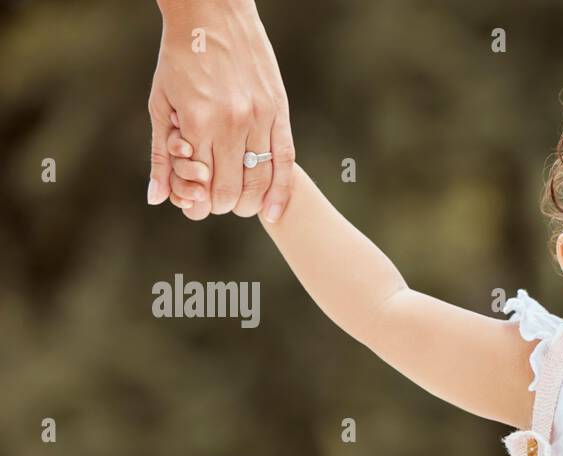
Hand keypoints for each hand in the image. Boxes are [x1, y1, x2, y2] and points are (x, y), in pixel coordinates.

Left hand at [146, 0, 293, 221]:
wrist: (211, 13)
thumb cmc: (180, 58)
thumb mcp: (161, 104)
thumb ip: (161, 154)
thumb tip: (158, 199)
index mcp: (198, 121)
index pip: (202, 185)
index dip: (198, 204)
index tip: (196, 205)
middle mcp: (231, 122)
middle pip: (232, 190)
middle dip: (223, 205)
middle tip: (219, 203)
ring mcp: (259, 117)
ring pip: (259, 181)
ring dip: (249, 202)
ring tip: (242, 205)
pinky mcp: (278, 110)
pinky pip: (284, 161)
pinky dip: (280, 192)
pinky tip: (272, 211)